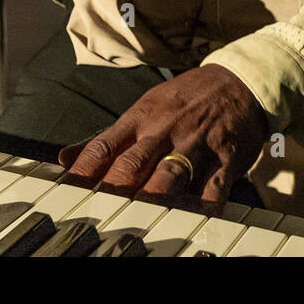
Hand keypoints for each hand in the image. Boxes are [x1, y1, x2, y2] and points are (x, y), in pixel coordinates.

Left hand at [57, 65, 268, 210]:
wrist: (239, 81)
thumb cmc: (184, 101)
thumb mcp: (145, 108)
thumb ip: (107, 138)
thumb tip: (64, 158)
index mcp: (141, 117)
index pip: (105, 145)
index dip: (84, 170)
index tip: (66, 192)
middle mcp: (164, 130)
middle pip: (133, 163)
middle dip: (112, 190)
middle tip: (95, 215)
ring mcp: (196, 143)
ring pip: (169, 175)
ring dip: (151, 199)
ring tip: (135, 223)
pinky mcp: (226, 157)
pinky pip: (213, 186)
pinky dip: (204, 206)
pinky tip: (194, 222)